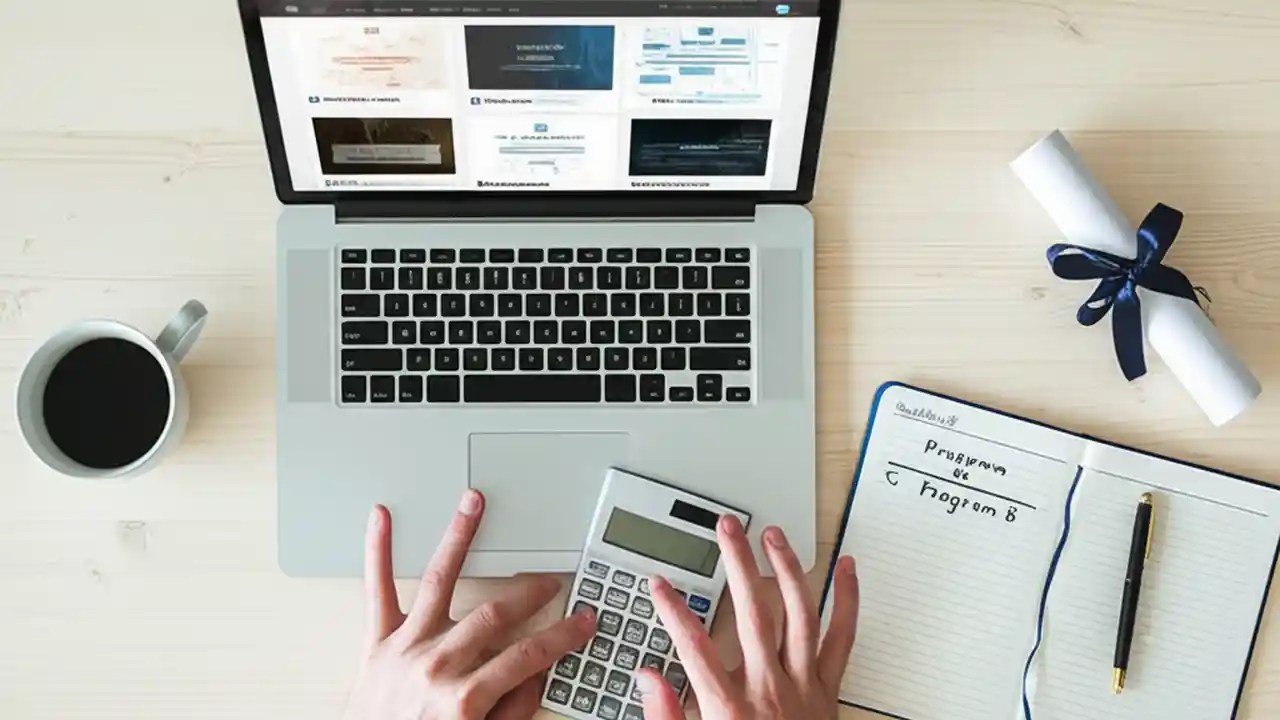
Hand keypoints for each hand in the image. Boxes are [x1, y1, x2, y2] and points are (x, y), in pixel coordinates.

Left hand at [344, 490, 595, 719]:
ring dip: (459, 537)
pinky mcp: (376, 641)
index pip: (527, 657)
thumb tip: (536, 674)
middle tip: (549, 579)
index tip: (581, 622)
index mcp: (464, 698)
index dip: (561, 637)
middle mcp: (435, 666)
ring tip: (473, 504)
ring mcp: (405, 648)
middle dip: (529, 593)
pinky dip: (377, 551)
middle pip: (492, 616)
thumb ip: (512, 708)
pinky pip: (377, 590)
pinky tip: (382, 518)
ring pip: (439, 581)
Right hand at [639, 516, 858, 719]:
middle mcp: (769, 690)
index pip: (693, 645)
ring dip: (787, 569)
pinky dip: (848, 601)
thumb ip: (666, 716)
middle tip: (727, 529)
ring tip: (776, 537)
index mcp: (729, 708)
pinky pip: (843, 638)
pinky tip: (846, 570)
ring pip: (799, 615)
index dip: (673, 609)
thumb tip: (648, 679)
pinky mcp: (829, 690)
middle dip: (737, 563)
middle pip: (752, 613)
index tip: (660, 584)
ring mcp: (803, 686)